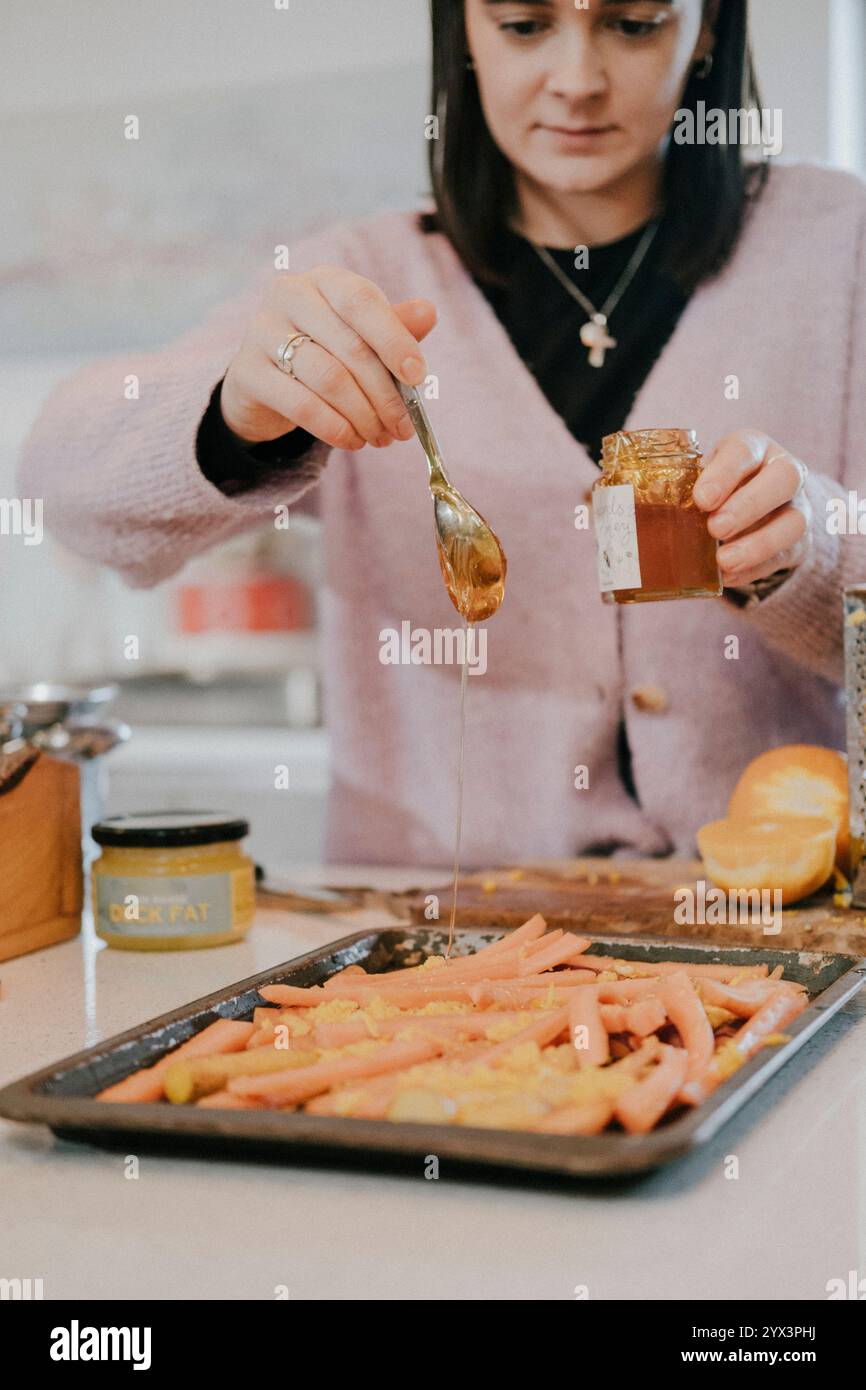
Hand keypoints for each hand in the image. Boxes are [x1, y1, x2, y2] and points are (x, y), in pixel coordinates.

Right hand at [221, 266, 437, 450]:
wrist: (264, 384)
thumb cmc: (323, 354)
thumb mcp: (361, 338)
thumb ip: (394, 327)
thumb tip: (428, 312)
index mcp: (324, 280)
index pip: (362, 301)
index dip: (394, 339)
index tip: (418, 377)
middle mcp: (290, 295)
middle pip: (350, 346)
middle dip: (385, 394)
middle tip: (403, 428)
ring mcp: (262, 332)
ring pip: (329, 379)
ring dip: (363, 415)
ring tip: (380, 438)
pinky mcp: (247, 372)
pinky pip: (302, 405)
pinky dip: (335, 428)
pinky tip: (352, 441)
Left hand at [692, 429, 811, 586]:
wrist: (751, 506)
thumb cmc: (716, 487)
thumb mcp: (701, 476)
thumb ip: (683, 485)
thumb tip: (646, 507)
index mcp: (754, 447)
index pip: (745, 450)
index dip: (725, 474)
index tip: (701, 499)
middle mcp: (784, 471)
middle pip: (784, 479)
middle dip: (748, 505)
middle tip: (715, 528)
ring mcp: (797, 507)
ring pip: (794, 522)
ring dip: (758, 544)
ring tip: (724, 560)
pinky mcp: (797, 542)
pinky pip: (784, 556)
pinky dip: (755, 569)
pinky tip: (728, 576)